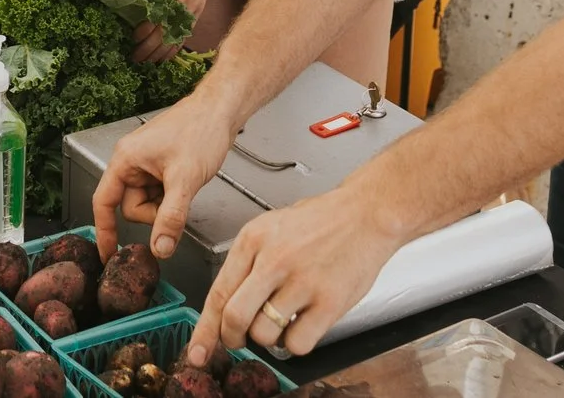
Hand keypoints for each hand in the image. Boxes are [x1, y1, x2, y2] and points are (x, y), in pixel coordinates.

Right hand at [90, 89, 240, 260]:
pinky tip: (186, 183)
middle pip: (131, 206)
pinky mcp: (160, 166)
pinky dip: (172, 197)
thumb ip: (170, 217)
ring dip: (165, 205)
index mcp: (125, 159)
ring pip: (147, 202)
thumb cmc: (200, 130)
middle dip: (154, 213)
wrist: (221, 111)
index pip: (104, 202)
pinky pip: (159, 194)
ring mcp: (146, 164)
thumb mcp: (185, 180)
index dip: (104, 230)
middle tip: (177, 199)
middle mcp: (131, 160)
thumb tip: (159, 248)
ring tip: (185, 186)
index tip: (107, 254)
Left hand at [133, 0, 220, 64]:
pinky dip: (174, 49)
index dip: (140, 34)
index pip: (151, 21)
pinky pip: (184, 37)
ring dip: (159, 54)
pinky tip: (164, 56)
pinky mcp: (197, 13)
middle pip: (161, 36)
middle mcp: (179, 4)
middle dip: (146, 50)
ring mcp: (190, 10)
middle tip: (134, 57)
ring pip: (174, 40)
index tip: (131, 38)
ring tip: (146, 61)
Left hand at [189, 184, 403, 362]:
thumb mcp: (272, 227)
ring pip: (264, 334)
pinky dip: (296, 344)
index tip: (197, 351)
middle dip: (232, 339)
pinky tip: (303, 325)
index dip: (205, 329)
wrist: (366, 213)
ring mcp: (302, 282)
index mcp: (253, 239)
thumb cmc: (322, 222)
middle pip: (235, 318)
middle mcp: (273, 260)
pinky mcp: (329, 302)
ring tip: (284, 320)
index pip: (218, 293)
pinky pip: (297, 344)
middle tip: (238, 341)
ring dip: (270, 338)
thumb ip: (248, 262)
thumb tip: (226, 305)